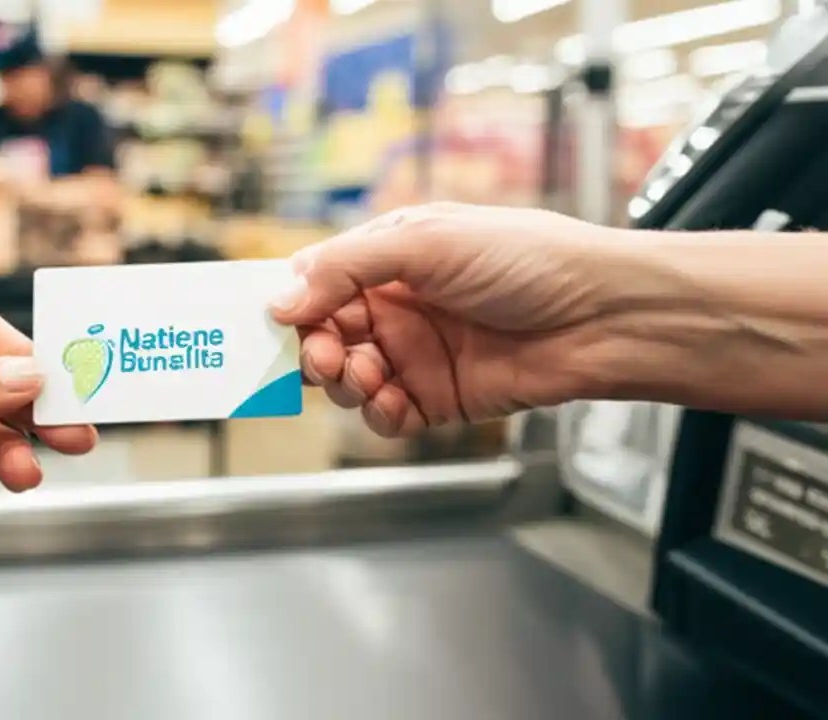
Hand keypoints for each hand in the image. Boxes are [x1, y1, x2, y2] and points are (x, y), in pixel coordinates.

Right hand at [269, 203, 655, 436]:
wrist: (602, 316)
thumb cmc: (529, 259)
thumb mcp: (427, 240)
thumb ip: (348, 267)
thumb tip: (282, 298)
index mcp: (391, 258)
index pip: (318, 281)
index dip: (290, 301)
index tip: (264, 320)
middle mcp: (398, 306)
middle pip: (323, 335)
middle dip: (312, 347)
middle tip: (324, 353)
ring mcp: (416, 354)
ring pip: (347, 379)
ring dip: (342, 380)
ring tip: (363, 373)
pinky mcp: (438, 398)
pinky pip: (385, 415)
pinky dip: (376, 412)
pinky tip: (390, 399)